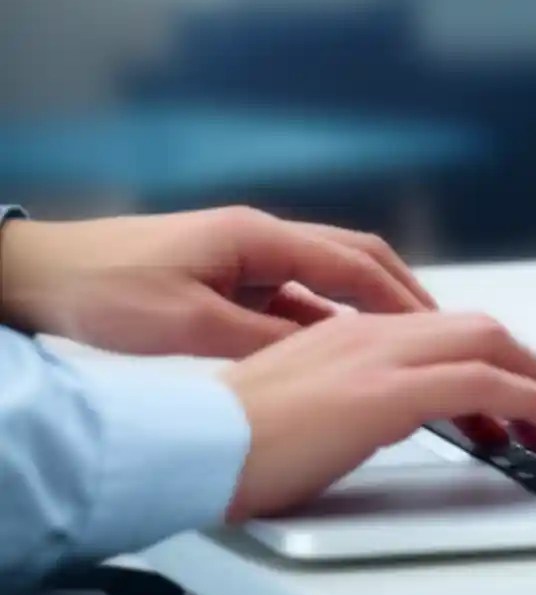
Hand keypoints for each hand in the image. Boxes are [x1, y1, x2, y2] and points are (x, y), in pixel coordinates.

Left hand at [0, 206, 434, 357]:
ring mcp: (246, 256)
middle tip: (434, 328)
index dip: (399, 297)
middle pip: (353, 258)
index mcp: (257, 237)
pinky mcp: (230, 276)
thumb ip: (261, 340)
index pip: (353, 264)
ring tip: (397, 342)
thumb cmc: (101, 286)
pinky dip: (325, 317)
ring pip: (327, 276)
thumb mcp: (188, 325)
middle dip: (399, 292)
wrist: (41, 274)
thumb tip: (319, 356)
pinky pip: (295, 294)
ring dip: (364, 306)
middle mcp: (259, 238)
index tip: (433, 326)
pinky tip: (335, 346)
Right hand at [220, 311, 535, 520]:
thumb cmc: (234, 437)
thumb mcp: (312, 401)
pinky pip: (482, 384)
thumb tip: (400, 412)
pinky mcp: (385, 393)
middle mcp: (372, 331)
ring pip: (489, 345)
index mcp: (352, 329)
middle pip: (480, 328)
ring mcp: (380, 357)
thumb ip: (359, 394)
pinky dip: (528, 400)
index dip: (494, 356)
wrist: (188, 446)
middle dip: (529, 365)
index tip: (515, 395)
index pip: (446, 328)